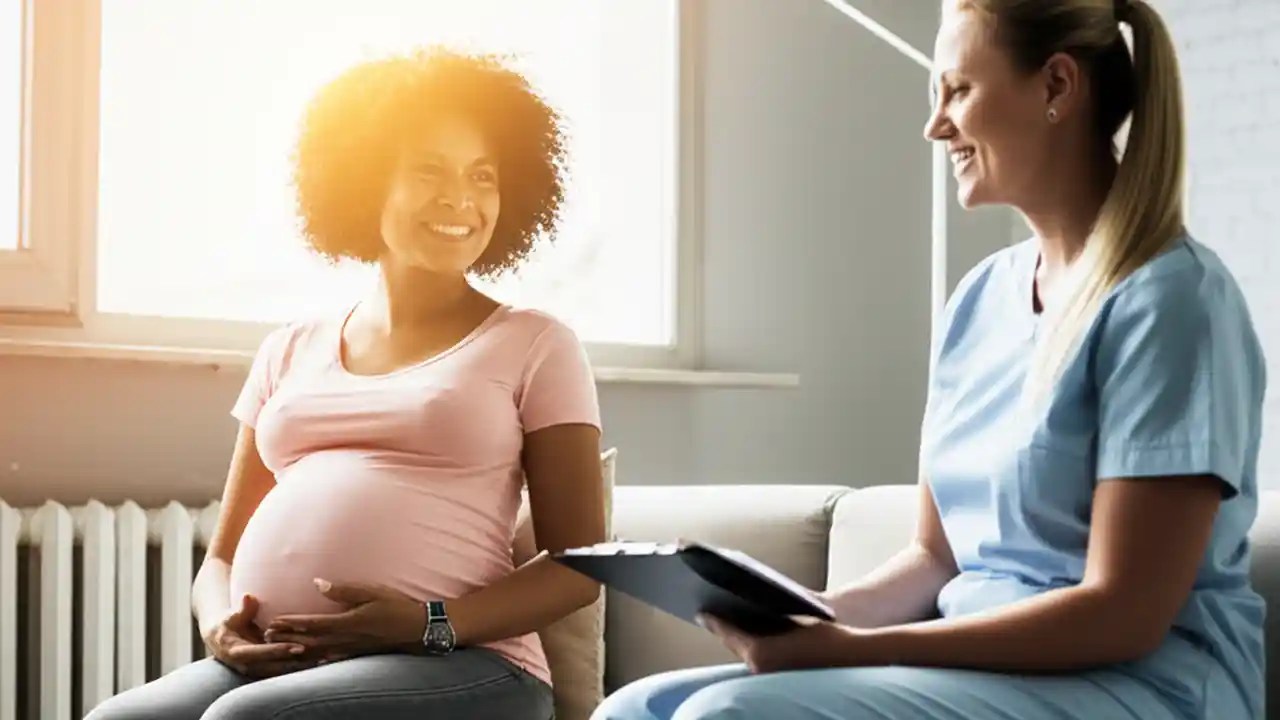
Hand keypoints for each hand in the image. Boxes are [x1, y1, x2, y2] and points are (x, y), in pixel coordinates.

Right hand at [204, 594, 314, 677]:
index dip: (280, 651)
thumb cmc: (228, 623)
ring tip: (324, 660)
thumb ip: (243, 609)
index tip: (298, 647)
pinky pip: (285, 671)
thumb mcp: (232, 616)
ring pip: (282, 672)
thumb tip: (249, 597)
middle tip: (319, 656)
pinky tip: (320, 662)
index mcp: (236, 653)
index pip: (261, 653)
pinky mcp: (266, 670)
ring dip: (302, 667)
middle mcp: (247, 666)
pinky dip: (301, 668)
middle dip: (297, 663)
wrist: (220, 639)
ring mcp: (257, 670)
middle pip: (276, 667)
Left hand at [263, 579, 423, 659]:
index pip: (313, 624)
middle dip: (288, 638)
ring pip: (318, 652)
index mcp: (348, 622)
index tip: (274, 621)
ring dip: (298, 649)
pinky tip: (308, 659)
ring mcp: (352, 649)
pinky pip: (331, 659)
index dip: (292, 623)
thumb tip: (317, 583)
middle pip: (310, 641)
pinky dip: (316, 659)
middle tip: (267, 636)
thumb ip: (343, 590)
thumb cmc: (396, 606)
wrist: (418, 628)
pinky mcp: (358, 653)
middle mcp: (347, 639)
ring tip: (280, 646)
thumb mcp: (372, 592)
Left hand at [697, 613, 859, 673]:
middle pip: (734, 645)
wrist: (855, 659)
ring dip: (738, 641)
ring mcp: (768, 679)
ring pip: (746, 655)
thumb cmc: (827, 634)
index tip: (701, 611)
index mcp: (759, 653)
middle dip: (724, 629)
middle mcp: (759, 670)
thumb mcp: (794, 617)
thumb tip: (744, 603)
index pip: (727, 633)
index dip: (713, 620)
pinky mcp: (778, 684)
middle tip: (709, 614)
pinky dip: (752, 650)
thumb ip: (768, 612)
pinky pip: (759, 663)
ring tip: (727, 624)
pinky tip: (751, 640)